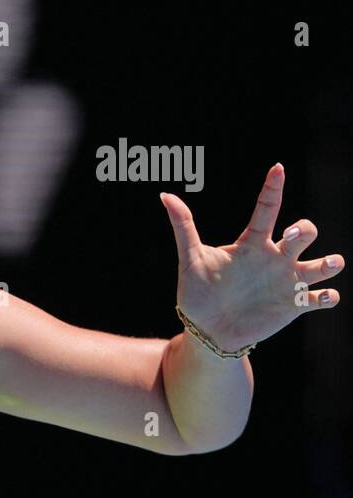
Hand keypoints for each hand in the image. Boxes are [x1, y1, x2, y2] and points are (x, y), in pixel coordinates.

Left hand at [159, 163, 342, 351]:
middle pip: (304, 232)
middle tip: (287, 238)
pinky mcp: (295, 305)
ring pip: (325, 265)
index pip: (266, 209)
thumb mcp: (191, 259)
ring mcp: (288, 282)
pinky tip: (320, 297)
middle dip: (304, 229)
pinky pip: (323, 298)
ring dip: (331, 262)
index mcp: (252, 244)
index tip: (277, 168)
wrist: (207, 329)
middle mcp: (275, 258)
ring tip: (327, 263)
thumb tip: (165, 196)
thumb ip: (183, 227)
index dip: (273, 188)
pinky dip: (328, 296)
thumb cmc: (199, 292)